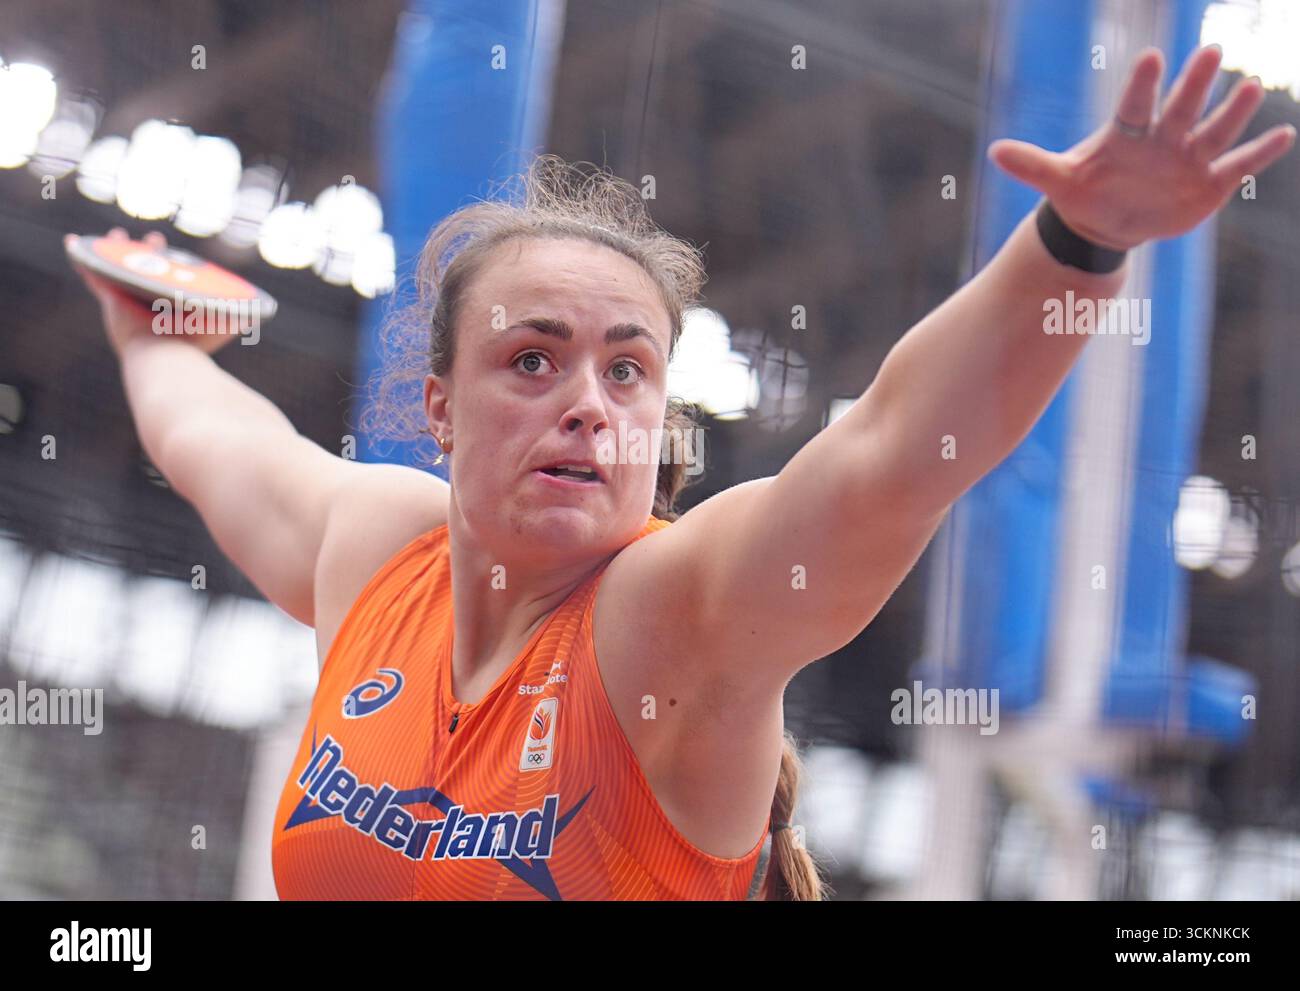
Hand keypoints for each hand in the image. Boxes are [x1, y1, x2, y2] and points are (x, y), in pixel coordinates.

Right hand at [67, 227, 235, 356]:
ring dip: (118, 254)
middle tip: (154, 239)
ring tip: (119, 235)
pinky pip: (92, 277)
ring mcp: (126, 304)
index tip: (174, 252)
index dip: (170, 269)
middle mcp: (146, 309)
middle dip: (148, 256)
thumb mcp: (223, 324)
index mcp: (170, 313)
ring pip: (119, 272)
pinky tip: (73, 242)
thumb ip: (240, 316)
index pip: (168, 286)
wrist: (168, 358)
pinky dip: (82, 259)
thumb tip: (259, 311)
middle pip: (144, 276)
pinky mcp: (109, 300)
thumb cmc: (196, 344)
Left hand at [988, 45, 1296, 250]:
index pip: (1135, 103)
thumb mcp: (1057, 181)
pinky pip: (1238, 164)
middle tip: (1212, 51)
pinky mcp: (1209, 181)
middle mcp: (1163, 137)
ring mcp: (1189, 157)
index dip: (1143, 84)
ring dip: (1233, 112)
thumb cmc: (1084, 192)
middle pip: (1181, 106)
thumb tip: (993, 152)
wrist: (1107, 220)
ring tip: (1251, 87)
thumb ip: (1031, 164)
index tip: (1152, 57)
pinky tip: (1283, 135)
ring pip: (1215, 130)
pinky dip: (1260, 153)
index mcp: (1128, 132)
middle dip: (1195, 84)